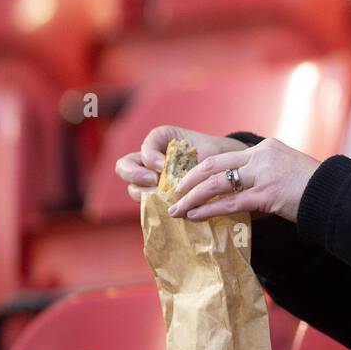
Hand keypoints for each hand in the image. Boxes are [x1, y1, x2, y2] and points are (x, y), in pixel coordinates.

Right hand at [118, 125, 247, 203]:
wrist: (226, 172)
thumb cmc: (217, 156)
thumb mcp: (208, 150)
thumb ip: (193, 160)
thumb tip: (177, 182)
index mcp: (162, 141)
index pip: (146, 145)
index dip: (150, 155)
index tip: (164, 165)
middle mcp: (150, 160)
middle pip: (124, 166)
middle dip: (133, 174)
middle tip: (153, 180)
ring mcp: (150, 180)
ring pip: (133, 188)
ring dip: (144, 193)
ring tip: (162, 196)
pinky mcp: (156, 198)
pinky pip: (146, 204)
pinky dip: (154, 206)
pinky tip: (166, 208)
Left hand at [166, 137, 320, 223]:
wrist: (333, 194)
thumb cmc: (313, 186)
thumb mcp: (287, 171)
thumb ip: (264, 176)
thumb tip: (242, 197)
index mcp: (266, 147)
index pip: (226, 157)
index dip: (203, 169)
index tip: (188, 181)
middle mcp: (262, 156)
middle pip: (214, 165)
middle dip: (189, 179)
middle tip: (174, 193)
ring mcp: (263, 174)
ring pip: (217, 184)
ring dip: (192, 197)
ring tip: (177, 209)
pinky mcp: (266, 194)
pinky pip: (229, 203)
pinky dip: (208, 210)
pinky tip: (195, 216)